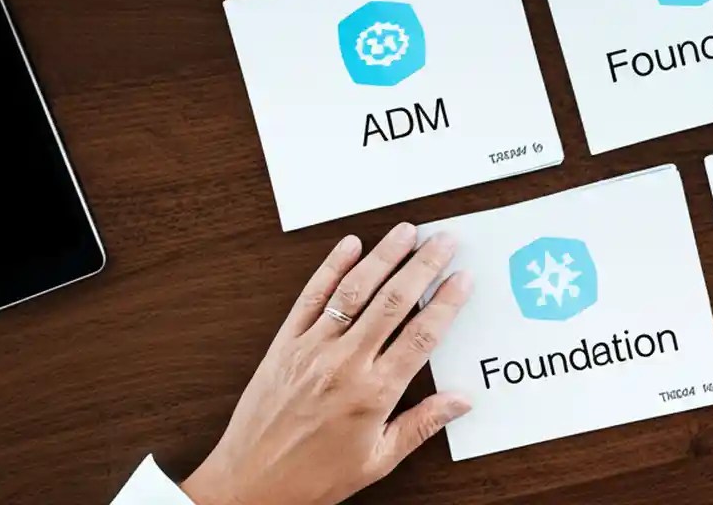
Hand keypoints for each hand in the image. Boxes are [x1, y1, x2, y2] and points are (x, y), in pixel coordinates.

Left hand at [180, 224, 472, 504]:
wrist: (249, 484)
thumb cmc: (312, 478)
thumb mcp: (377, 460)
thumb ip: (422, 425)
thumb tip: (461, 400)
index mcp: (373, 394)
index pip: (421, 336)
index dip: (446, 303)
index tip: (462, 279)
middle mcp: (344, 364)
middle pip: (393, 302)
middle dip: (423, 266)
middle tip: (444, 240)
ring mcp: (312, 349)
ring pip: (354, 291)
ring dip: (383, 256)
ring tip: (405, 232)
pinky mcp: (285, 344)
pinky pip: (311, 297)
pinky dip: (331, 268)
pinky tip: (349, 246)